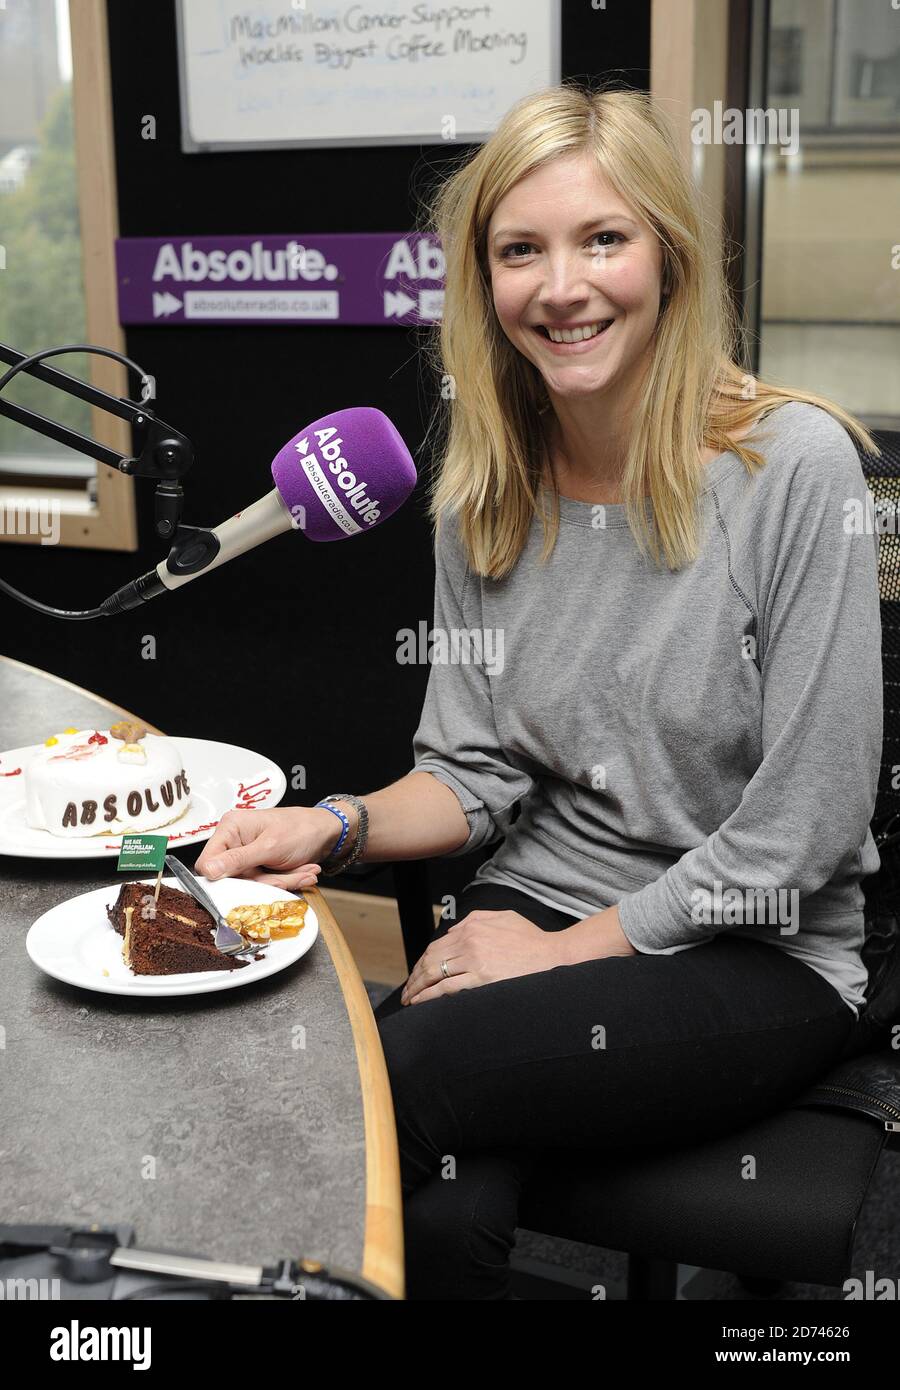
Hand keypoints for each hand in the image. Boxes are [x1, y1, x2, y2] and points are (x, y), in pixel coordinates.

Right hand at [195, 806, 335, 889]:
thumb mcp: (270, 846)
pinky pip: (264, 884)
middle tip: (286, 876)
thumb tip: (208, 871)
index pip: (207, 862)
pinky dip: (284, 881)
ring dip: (279, 882)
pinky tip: (302, 871)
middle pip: (232, 878)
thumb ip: (238, 860)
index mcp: (230, 828)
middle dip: (263, 882)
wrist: (327, 832)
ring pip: (251, 884)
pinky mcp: (259, 866)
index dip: (221, 878)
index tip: (244, 882)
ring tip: (303, 871)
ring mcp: (247, 855)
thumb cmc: (301, 829)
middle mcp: (234, 841)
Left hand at [400, 910, 566, 1005]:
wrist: (554, 956)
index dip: (422, 962)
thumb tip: (453, 931)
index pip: (437, 945)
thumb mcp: (504, 917)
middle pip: (431, 959)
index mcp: (473, 926)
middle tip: (408, 990)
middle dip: (415, 976)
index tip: (417, 974)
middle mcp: (469, 940)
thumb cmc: (532, 939)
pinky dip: (429, 995)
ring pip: (435, 973)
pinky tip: (421, 1002)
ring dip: (417, 987)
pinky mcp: (481, 978)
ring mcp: (474, 959)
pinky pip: (446, 987)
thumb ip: (476, 919)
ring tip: (410, 999)